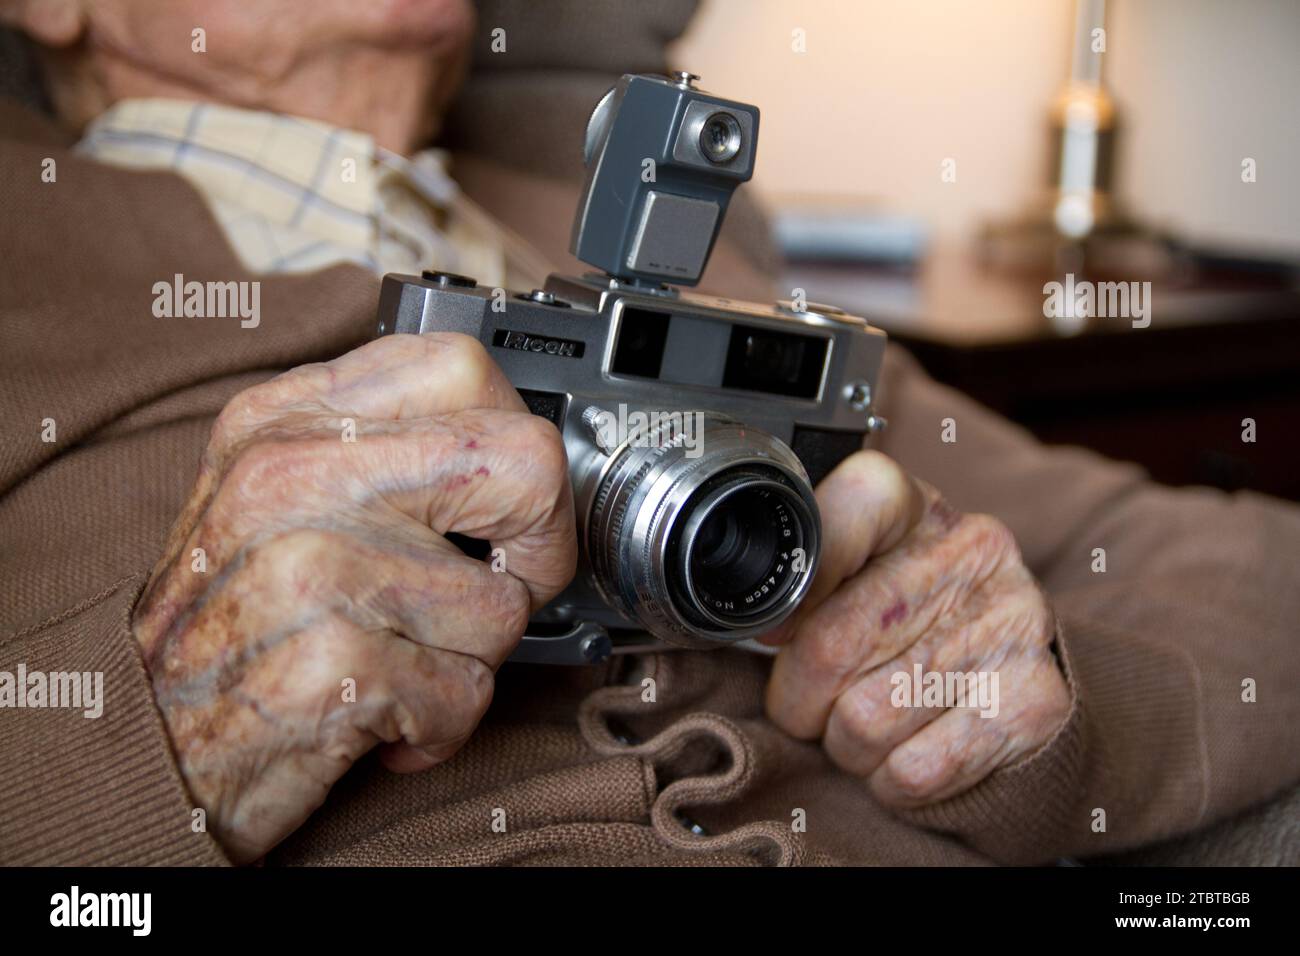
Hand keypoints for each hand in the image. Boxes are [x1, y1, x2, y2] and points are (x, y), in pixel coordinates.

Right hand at [131, 333, 575, 861]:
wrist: (131, 753)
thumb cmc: (225, 628)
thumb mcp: (270, 499)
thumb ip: (375, 450)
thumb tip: (505, 441)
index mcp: (286, 421)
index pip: (464, 369)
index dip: (516, 448)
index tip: (506, 508)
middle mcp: (296, 477)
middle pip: (526, 466)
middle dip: (538, 552)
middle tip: (492, 590)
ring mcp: (313, 567)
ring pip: (505, 604)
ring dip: (467, 657)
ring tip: (390, 657)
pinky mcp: (334, 663)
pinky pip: (469, 693)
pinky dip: (438, 724)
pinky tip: (378, 710)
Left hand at [764, 451, 1068, 807]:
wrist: (1012, 668)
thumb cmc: (908, 618)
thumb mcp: (858, 572)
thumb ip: (806, 577)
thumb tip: (760, 627)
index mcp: (913, 506)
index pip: (843, 513)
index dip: (792, 591)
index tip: (777, 631)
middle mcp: (972, 550)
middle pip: (832, 644)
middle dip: (800, 698)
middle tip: (807, 706)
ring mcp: (1011, 621)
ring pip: (867, 719)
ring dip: (844, 746)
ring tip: (862, 727)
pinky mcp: (1035, 699)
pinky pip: (916, 769)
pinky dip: (890, 781)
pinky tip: (901, 754)